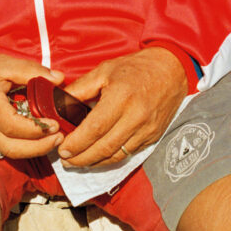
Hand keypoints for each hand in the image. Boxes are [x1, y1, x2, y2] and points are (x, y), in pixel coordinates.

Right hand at [0, 48, 65, 158]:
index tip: (55, 123)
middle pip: (12, 149)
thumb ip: (32, 71)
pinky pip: (3, 145)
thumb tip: (58, 79)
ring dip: (32, 150)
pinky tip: (35, 135)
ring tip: (51, 138)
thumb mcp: (3, 62)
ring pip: (8, 151)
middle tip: (59, 137)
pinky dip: (22, 145)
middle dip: (39, 148)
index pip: (13, 127)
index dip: (37, 130)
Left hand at [56, 47, 187, 166]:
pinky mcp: (153, 137)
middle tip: (66, 160)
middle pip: (104, 147)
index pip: (95, 128)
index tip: (62, 149)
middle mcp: (136, 117)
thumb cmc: (134, 68)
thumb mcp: (104, 70)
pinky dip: (111, 159)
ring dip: (95, 163)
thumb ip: (80, 88)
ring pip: (117, 155)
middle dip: (82, 158)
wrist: (171, 70)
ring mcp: (147, 130)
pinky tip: (98, 158)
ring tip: (77, 162)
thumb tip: (59, 103)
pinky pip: (129, 154)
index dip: (77, 143)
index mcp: (121, 97)